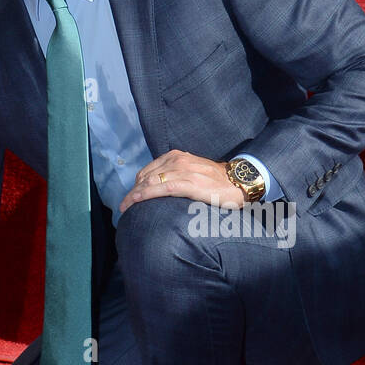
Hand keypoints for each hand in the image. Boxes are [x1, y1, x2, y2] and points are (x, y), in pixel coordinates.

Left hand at [119, 151, 244, 214]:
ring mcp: (184, 171)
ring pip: (150, 182)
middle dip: (132, 191)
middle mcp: (178, 160)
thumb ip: (178, 176)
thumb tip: (162, 189)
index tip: (130, 198)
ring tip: (127, 207)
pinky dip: (146, 195)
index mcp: (177, 156)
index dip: (136, 185)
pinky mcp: (190, 183)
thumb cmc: (218, 182)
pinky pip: (162, 188)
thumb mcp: (194, 172)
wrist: (239, 182)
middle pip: (146, 176)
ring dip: (135, 195)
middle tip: (125, 206)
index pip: (148, 170)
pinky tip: (136, 202)